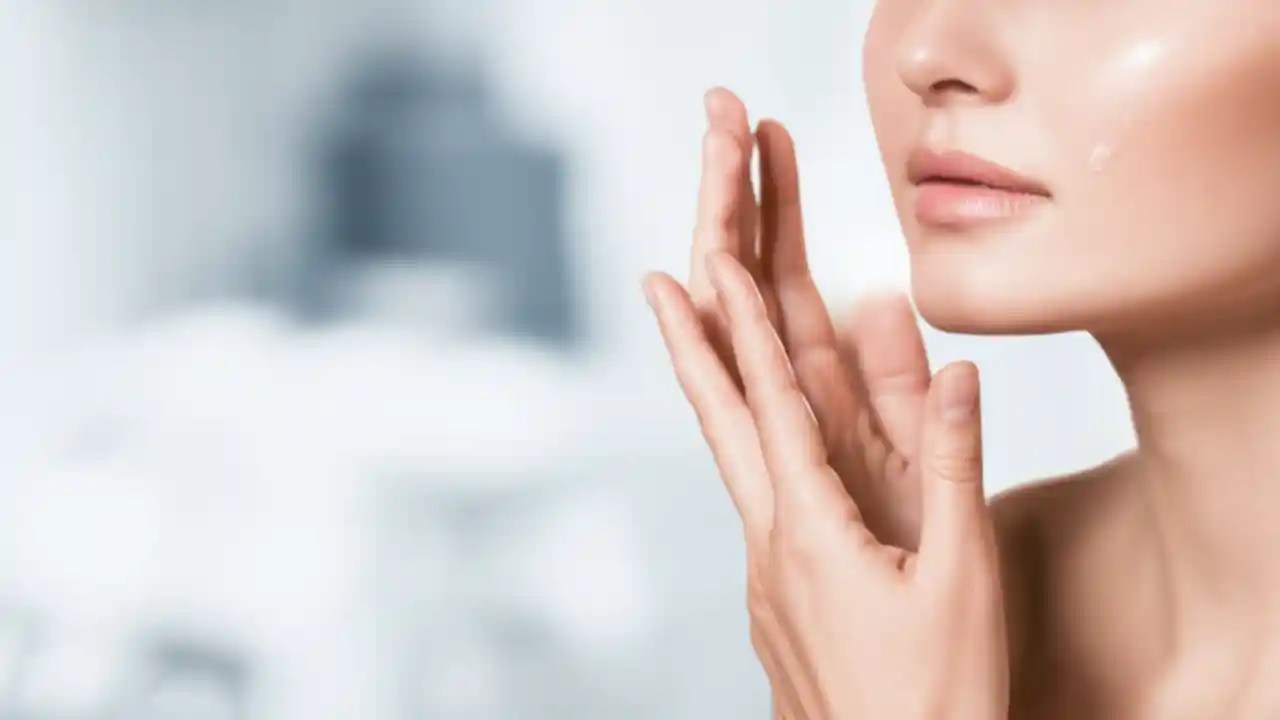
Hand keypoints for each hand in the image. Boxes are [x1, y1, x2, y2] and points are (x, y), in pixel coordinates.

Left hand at [641, 89, 1007, 718]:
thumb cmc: (940, 700)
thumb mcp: (961, 578)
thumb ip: (951, 468)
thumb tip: (958, 371)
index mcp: (811, 533)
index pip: (771, 407)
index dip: (745, 327)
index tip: (712, 261)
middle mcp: (770, 547)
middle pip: (721, 424)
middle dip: (691, 343)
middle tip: (656, 280)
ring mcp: (765, 577)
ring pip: (735, 463)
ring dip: (717, 391)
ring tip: (699, 338)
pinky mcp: (778, 603)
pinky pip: (759, 504)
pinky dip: (749, 449)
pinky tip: (760, 449)